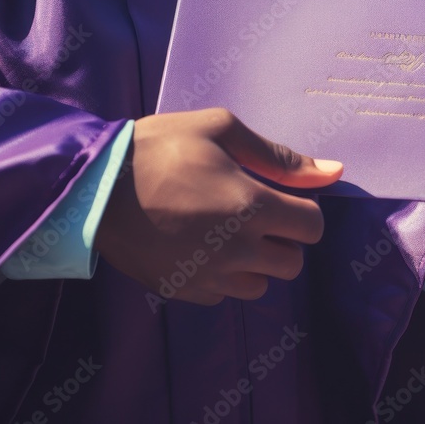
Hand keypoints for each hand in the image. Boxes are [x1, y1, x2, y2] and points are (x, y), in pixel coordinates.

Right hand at [95, 108, 342, 304]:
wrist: (90, 186)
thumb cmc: (159, 147)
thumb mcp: (220, 130)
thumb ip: (280, 156)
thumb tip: (334, 172)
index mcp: (252, 206)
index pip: (312, 227)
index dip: (302, 210)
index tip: (280, 197)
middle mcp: (237, 249)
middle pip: (293, 262)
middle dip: (283, 239)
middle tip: (255, 215)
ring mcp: (209, 275)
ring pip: (261, 285)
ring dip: (256, 262)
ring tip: (228, 232)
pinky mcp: (183, 291)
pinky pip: (224, 294)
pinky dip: (223, 276)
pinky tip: (201, 247)